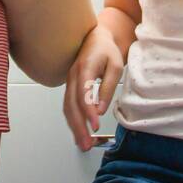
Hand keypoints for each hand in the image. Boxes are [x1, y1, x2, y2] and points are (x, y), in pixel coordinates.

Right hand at [62, 26, 122, 150]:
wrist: (95, 38)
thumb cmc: (106, 51)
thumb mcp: (115, 66)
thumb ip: (107, 87)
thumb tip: (100, 110)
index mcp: (84, 68)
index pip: (82, 93)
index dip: (88, 110)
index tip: (95, 125)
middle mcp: (72, 76)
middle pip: (71, 105)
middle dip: (79, 126)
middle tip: (87, 143)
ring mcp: (69, 82)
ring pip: (67, 108)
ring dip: (74, 127)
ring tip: (83, 144)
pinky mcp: (71, 88)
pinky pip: (69, 106)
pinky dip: (73, 121)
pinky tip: (79, 133)